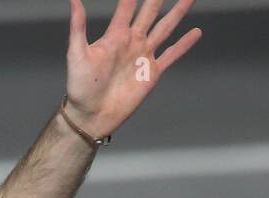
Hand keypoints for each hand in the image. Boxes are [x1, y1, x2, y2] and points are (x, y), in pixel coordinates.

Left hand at [65, 0, 201, 137]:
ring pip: (165, 28)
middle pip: (150, 12)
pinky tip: (195, 32)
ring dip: (178, 12)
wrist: (91, 115)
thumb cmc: (80, 88)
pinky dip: (184, 44)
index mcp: (115, 36)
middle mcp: (132, 41)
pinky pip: (172, 54)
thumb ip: (78, 27)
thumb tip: (73, 1)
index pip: (127, 7)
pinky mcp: (152, 72)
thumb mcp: (76, 55)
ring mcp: (143, 55)